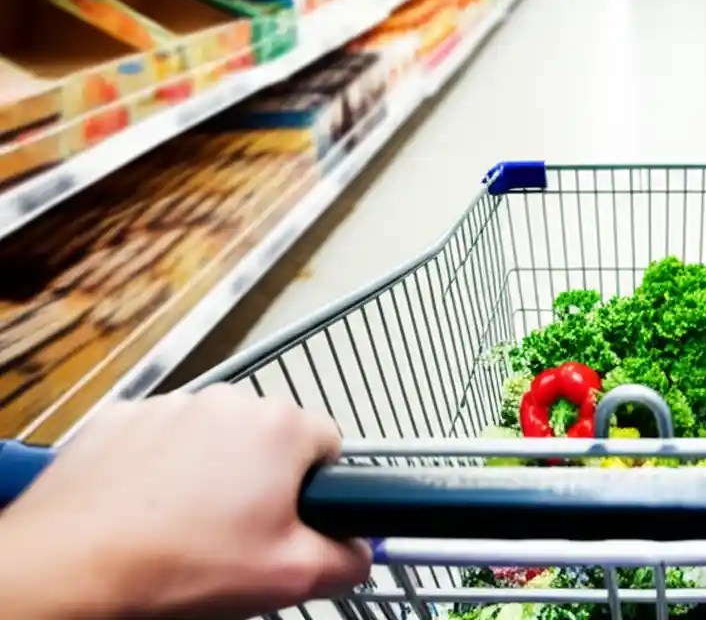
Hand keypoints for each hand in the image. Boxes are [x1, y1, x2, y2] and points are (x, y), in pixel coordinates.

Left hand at [0, 385, 370, 618]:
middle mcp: (228, 401)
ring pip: (214, 440)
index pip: (330, 444)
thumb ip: (349, 559)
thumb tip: (360, 553)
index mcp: (279, 427)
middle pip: (269, 440)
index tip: (296, 521)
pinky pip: (160, 442)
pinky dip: (160, 472)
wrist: (71, 568)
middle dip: (263, 482)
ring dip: (211, 475)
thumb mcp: (291, 577)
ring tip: (187, 530)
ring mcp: (168, 406)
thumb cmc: (179, 565)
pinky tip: (148, 515)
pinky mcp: (119, 420)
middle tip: (241, 536)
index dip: (318, 488)